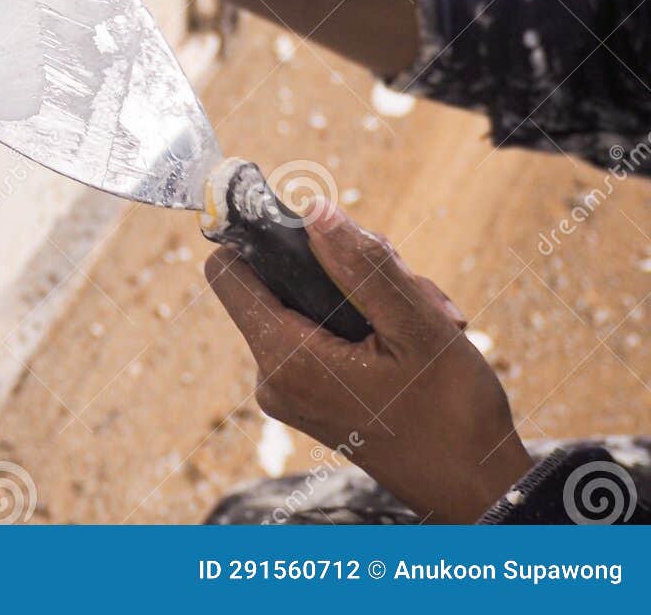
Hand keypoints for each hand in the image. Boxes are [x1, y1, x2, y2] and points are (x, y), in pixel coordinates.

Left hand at [204, 200, 532, 522]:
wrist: (476, 492)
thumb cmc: (453, 415)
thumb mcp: (418, 326)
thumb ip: (363, 265)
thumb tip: (313, 211)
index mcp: (286, 357)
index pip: (226, 271)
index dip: (257, 238)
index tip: (310, 229)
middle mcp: (273, 377)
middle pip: (277, 281)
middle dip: (341, 269)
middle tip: (407, 282)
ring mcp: (290, 390)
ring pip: (308, 305)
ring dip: (368, 297)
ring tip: (430, 317)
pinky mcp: (310, 397)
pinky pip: (321, 336)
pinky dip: (366, 325)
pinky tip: (419, 337)